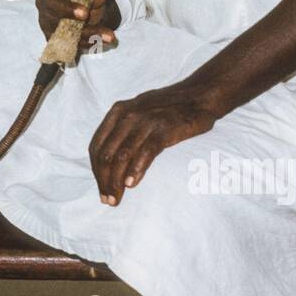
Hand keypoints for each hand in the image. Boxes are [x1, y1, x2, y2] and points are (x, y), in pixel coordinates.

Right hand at [36, 0, 118, 51]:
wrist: (78, 15)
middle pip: (52, 2)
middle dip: (68, 9)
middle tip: (85, 13)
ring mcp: (46, 18)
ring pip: (61, 26)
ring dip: (85, 31)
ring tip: (107, 35)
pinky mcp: (50, 35)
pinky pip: (66, 41)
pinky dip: (85, 42)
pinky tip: (100, 41)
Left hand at [89, 82, 221, 205]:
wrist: (199, 95)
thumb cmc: (167, 108)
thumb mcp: (138, 112)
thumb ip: (123, 131)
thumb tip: (110, 161)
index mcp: (117, 112)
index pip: (97, 147)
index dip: (96, 171)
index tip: (101, 189)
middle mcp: (127, 116)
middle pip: (106, 154)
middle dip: (104, 180)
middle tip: (108, 200)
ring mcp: (145, 122)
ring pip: (122, 156)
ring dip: (116, 180)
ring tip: (117, 198)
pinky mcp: (164, 129)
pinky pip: (145, 152)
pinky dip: (136, 170)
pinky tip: (132, 184)